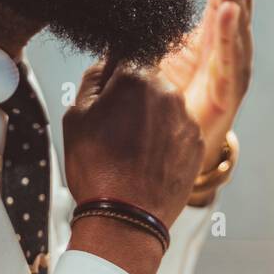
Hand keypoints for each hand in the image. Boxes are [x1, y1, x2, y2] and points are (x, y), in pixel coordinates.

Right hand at [62, 57, 204, 228]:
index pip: (129, 54)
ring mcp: (187, 117)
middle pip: (150, 80)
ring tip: (132, 149)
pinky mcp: (197, 142)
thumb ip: (94, 79)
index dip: (116, 72)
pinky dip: (166, 139)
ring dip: (152, 117)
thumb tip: (108, 59)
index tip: (109, 91)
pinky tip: (149, 160)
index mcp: (137, 77)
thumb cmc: (97, 169)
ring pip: (166, 105)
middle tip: (116, 127)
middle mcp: (169, 91)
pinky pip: (179, 129)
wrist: (126, 218)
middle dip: (135, 96)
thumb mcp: (76, 117)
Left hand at [159, 0, 254, 169]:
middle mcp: (224, 56)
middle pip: (234, 10)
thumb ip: (143, 44)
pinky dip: (230, 33)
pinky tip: (230, 10)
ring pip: (236, 29)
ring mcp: (230, 73)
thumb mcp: (147, 71)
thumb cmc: (159, 118)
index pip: (219, 2)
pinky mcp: (228, 92)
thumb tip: (123, 18)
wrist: (167, 165)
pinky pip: (230, 58)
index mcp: (208, 46)